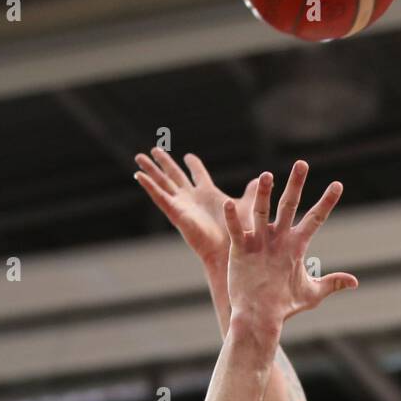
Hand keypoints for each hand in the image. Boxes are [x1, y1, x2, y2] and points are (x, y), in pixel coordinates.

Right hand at [133, 148, 258, 266]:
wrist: (228, 251)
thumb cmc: (238, 234)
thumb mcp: (247, 206)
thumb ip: (251, 192)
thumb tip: (262, 179)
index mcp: (208, 195)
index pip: (198, 176)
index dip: (193, 165)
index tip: (188, 156)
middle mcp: (192, 199)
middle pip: (175, 176)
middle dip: (164, 163)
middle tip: (154, 150)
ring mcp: (182, 205)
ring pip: (162, 183)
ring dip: (151, 170)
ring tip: (138, 157)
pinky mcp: (175, 213)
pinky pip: (159, 197)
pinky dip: (148, 186)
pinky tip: (138, 175)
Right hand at [225, 161, 357, 323]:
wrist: (260, 316)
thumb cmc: (284, 306)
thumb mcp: (311, 294)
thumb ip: (331, 283)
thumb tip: (354, 281)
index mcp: (296, 245)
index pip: (315, 218)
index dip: (327, 202)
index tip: (338, 185)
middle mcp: (279, 238)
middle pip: (289, 205)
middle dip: (296, 185)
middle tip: (302, 164)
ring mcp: (259, 241)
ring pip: (262, 212)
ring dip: (264, 195)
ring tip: (267, 176)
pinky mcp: (241, 249)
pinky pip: (237, 230)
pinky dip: (233, 218)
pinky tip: (228, 205)